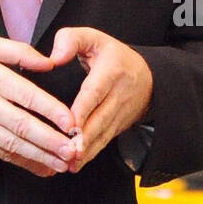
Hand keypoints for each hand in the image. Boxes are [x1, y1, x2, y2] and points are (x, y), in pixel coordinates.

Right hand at [0, 35, 74, 176]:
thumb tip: (48, 62)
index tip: (71, 120)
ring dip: (41, 157)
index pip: (27, 96)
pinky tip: (42, 168)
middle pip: (23, 126)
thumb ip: (19, 51)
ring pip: (14, 145)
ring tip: (64, 163)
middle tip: (73, 149)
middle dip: (51, 141)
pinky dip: (24, 163)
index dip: (51, 110)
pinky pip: (2, 154)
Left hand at [48, 26, 152, 172]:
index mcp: (111, 70)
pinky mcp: (118, 126)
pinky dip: (91, 154)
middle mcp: (119, 94)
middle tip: (69, 151)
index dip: (84, 109)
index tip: (72, 124)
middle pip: (101, 118)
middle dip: (85, 137)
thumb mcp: (94, 38)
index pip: (96, 91)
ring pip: (103, 134)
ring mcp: (120, 113)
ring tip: (70, 163)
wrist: (149, 77)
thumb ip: (70, 39)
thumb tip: (53, 57)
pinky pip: (104, 141)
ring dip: (87, 150)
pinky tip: (76, 165)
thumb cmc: (112, 56)